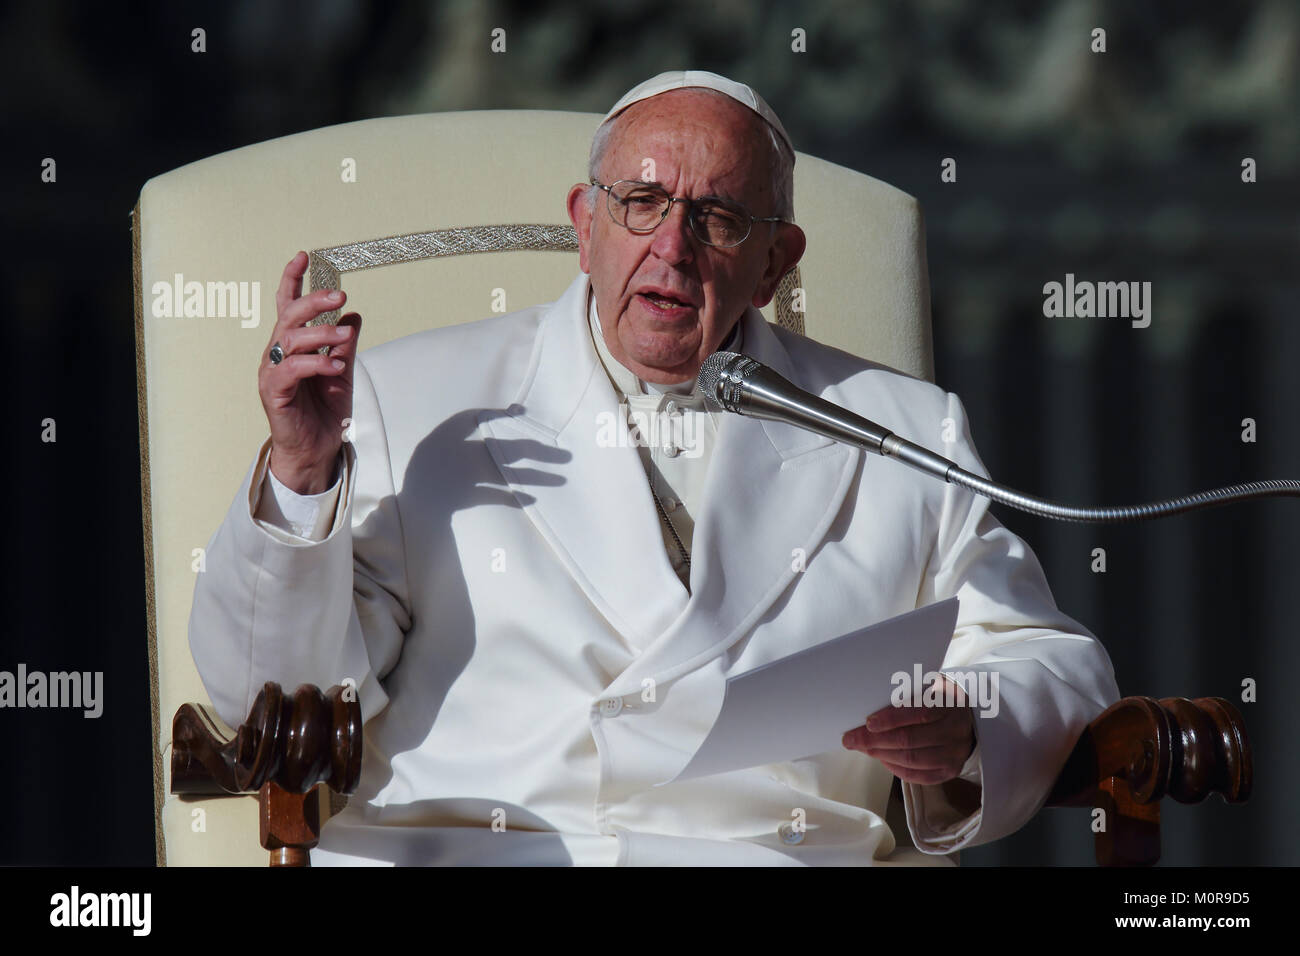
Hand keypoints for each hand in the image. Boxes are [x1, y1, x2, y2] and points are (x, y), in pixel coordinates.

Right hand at [259, 251, 362, 493]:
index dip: (293, 280)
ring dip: (321, 334)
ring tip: (346, 336)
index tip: (303, 256)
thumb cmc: (325, 411)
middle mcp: (278, 354)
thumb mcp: (342, 371)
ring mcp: (273, 373)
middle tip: (340, 295)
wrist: (317, 449)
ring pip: (291, 340)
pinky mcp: (274, 393)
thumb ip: (345, 344)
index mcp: (293, 346)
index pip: (288, 306)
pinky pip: (292, 369)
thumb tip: (353, 315)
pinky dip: (316, 363)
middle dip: (313, 301)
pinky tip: (335, 365)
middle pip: (289, 316)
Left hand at [842, 676, 975, 784]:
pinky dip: (896, 769)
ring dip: (882, 755)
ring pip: (912, 760)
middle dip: (875, 740)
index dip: (891, 719)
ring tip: (863, 748)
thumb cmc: (940, 698)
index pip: (919, 713)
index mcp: (950, 704)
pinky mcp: (950, 771)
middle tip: (851, 739)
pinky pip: (919, 776)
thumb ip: (907, 692)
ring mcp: (955, 754)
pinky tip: (882, 759)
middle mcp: (955, 731)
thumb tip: (870, 704)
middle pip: (910, 740)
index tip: (868, 722)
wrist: (971, 718)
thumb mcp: (930, 685)